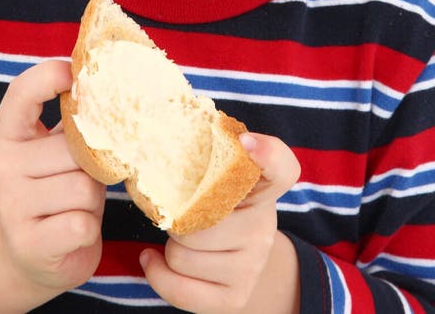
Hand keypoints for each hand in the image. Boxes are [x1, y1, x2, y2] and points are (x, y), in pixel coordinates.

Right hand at [0, 59, 104, 294]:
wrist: (35, 255)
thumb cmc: (56, 187)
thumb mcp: (56, 148)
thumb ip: (73, 120)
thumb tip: (112, 86)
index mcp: (7, 134)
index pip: (22, 92)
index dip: (49, 75)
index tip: (74, 73)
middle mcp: (1, 166)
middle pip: (75, 148)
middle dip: (93, 165)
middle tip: (80, 179)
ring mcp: (11, 206)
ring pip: (84, 187)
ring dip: (92, 199)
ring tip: (76, 206)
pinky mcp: (27, 243)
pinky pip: (82, 225)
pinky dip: (88, 230)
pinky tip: (72, 231)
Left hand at [139, 132, 300, 313]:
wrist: (242, 261)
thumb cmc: (221, 207)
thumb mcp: (223, 179)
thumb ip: (210, 158)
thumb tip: (163, 138)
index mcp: (261, 186)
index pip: (282, 167)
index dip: (267, 152)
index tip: (246, 142)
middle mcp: (264, 225)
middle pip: (199, 221)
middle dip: (176, 218)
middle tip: (180, 214)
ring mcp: (252, 265)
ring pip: (182, 255)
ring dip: (169, 246)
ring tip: (178, 238)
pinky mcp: (235, 297)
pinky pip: (180, 289)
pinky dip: (156, 274)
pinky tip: (152, 259)